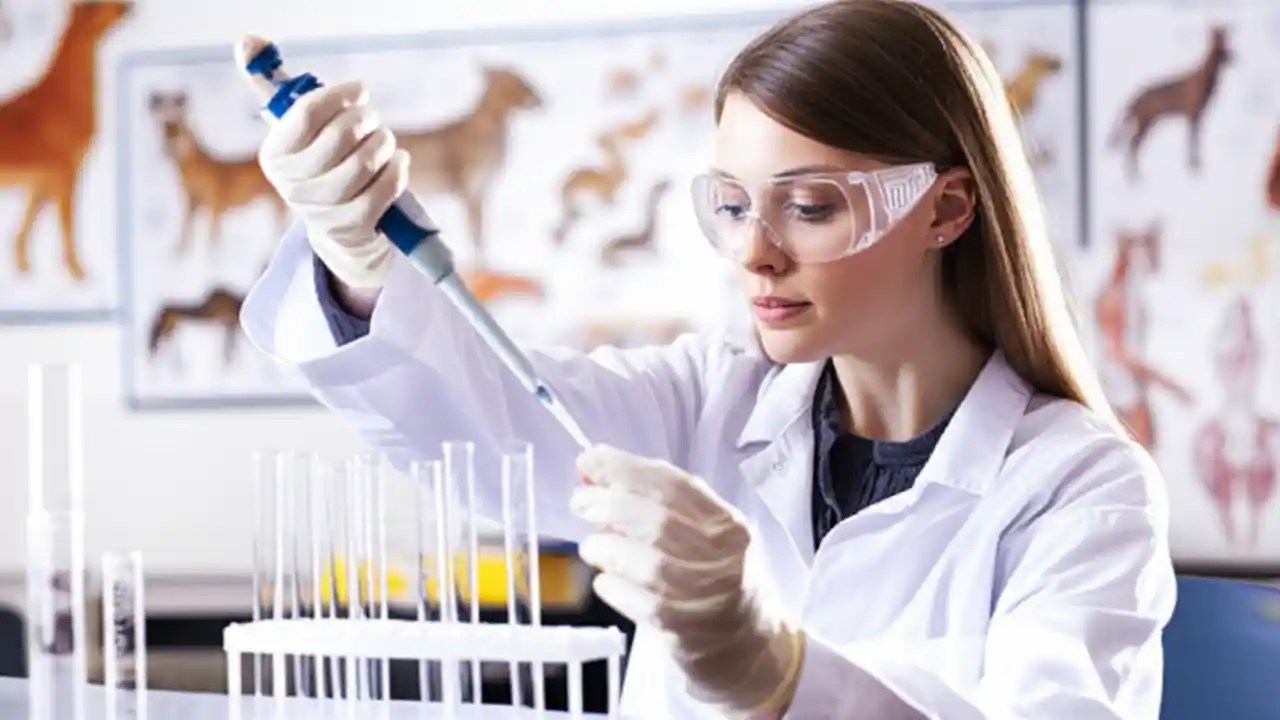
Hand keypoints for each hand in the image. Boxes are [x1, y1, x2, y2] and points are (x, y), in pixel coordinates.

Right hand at [251, 79, 408, 289]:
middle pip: (341, 136)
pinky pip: (382, 191)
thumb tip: (248, 42)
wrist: (340, 229)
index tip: (360, 90)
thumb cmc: (322, 165)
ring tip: (384, 140)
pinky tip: (397, 163)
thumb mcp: (299, 132)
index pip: (306, 113)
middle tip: (372, 118)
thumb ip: (277, 89)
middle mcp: (291, 184)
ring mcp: (321, 210)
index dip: (339, 96)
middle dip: (365, 120)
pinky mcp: (350, 228)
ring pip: (364, 163)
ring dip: (383, 143)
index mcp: (274, 154)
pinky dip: (396, 172)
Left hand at [572, 444, 804, 717]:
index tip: (590, 459)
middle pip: (659, 522)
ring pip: (650, 565)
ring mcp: (708, 596)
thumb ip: (656, 504)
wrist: (745, 644)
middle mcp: (723, 557)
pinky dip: (615, 588)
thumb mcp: (702, 533)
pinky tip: (605, 580)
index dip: (625, 469)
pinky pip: (643, 604)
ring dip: (609, 548)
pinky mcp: (688, 631)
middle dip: (610, 505)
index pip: (674, 484)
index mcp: (728, 523)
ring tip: (592, 546)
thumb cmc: (714, 577)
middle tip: (580, 501)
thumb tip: (595, 475)